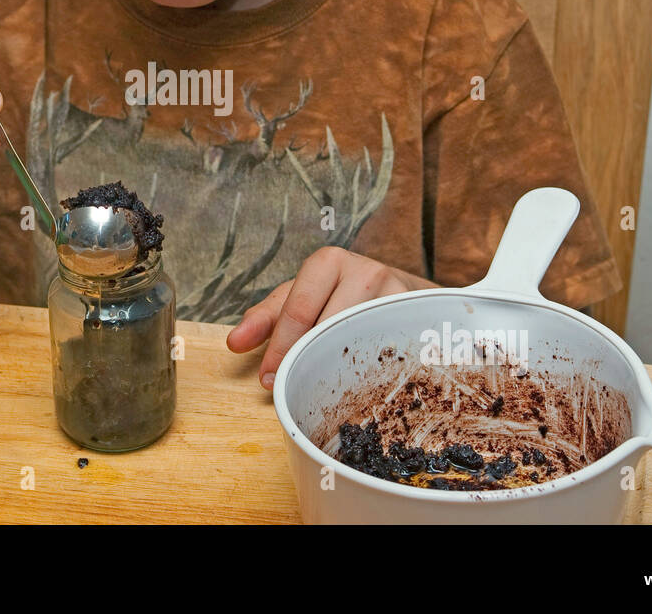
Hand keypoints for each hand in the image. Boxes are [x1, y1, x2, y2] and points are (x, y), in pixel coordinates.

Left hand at [226, 246, 433, 389]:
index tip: (267, 378)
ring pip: (359, 341)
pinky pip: (390, 353)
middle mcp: (367, 271)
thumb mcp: (300, 297)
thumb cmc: (339, 295)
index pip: (299, 309)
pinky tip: (358, 387)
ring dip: (336, 370)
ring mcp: (397, 295)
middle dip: (304, 360)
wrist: (400, 291)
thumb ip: (265, 318)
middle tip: (290, 387)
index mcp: (330, 261)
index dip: (280, 348)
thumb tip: (233, 343)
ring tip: (322, 390)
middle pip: (328, 327)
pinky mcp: (418, 319)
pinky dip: (370, 373)